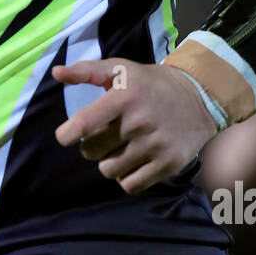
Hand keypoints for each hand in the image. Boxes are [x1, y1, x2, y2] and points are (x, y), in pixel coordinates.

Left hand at [52, 57, 218, 193]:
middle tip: (106, 136)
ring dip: (109, 163)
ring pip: (108, 171)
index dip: (67, 134)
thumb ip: (87, 71)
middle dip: (92, 146)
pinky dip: (126, 178)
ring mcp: (155, 146)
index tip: (66, 135)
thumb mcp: (121, 69)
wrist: (199, 98)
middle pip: (91, 152)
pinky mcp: (168, 165)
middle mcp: (139, 122)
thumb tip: (56, 72)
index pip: (83, 124)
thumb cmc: (149, 84)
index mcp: (124, 96)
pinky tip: (134, 162)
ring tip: (121, 148)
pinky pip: (130, 185)